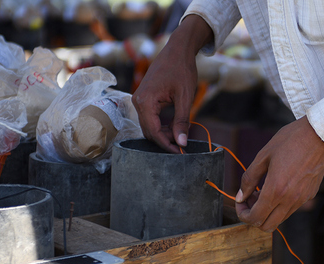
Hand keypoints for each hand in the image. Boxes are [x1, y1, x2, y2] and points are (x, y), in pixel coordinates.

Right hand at [132, 15, 212, 152]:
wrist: (177, 50)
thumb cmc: (182, 70)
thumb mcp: (185, 97)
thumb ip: (182, 121)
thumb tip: (181, 143)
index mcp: (145, 101)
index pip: (153, 132)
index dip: (166, 145)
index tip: (180, 152)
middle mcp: (138, 101)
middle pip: (148, 131)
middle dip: (165, 140)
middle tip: (182, 143)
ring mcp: (139, 99)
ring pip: (149, 126)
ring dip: (163, 133)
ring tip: (180, 133)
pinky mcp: (144, 98)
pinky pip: (149, 118)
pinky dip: (160, 125)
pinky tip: (173, 126)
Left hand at [236, 116, 323, 231]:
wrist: (320, 135)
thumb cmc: (291, 140)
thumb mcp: (263, 156)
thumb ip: (249, 179)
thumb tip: (240, 196)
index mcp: (276, 190)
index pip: (255, 218)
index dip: (243, 214)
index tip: (240, 202)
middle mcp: (290, 199)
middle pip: (266, 226)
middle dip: (253, 217)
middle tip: (249, 199)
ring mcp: (302, 199)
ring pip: (279, 219)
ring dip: (267, 211)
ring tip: (262, 191)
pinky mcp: (310, 195)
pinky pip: (291, 209)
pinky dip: (279, 205)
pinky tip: (277, 187)